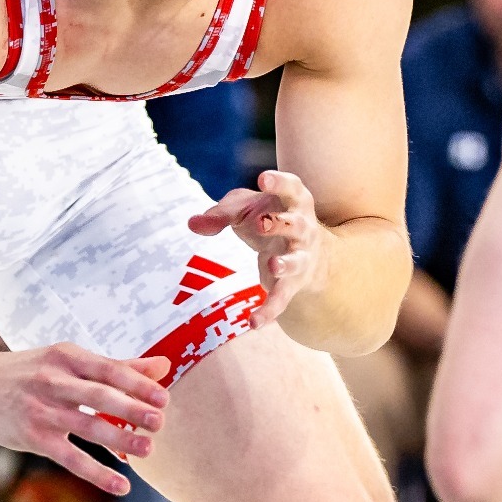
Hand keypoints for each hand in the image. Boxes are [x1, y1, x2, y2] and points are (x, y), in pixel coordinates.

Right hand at [0, 344, 171, 495]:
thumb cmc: (30, 372)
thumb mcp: (68, 361)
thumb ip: (117, 366)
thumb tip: (162, 366)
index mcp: (67, 357)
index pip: (108, 369)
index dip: (137, 383)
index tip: (163, 397)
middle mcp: (53, 382)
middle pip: (99, 396)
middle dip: (131, 409)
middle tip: (160, 422)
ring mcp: (41, 412)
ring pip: (86, 428)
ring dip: (119, 439)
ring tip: (147, 449)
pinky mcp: (33, 438)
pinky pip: (70, 459)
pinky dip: (97, 474)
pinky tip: (121, 485)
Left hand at [189, 171, 327, 327]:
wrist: (308, 254)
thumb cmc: (271, 219)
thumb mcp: (245, 210)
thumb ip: (220, 214)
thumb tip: (192, 224)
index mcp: (294, 203)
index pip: (293, 188)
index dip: (280, 182)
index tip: (263, 177)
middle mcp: (304, 229)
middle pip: (296, 224)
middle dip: (281, 223)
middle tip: (261, 222)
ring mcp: (301, 258)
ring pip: (296, 261)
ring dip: (285, 263)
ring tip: (273, 265)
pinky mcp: (294, 284)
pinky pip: (283, 298)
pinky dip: (270, 311)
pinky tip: (254, 324)